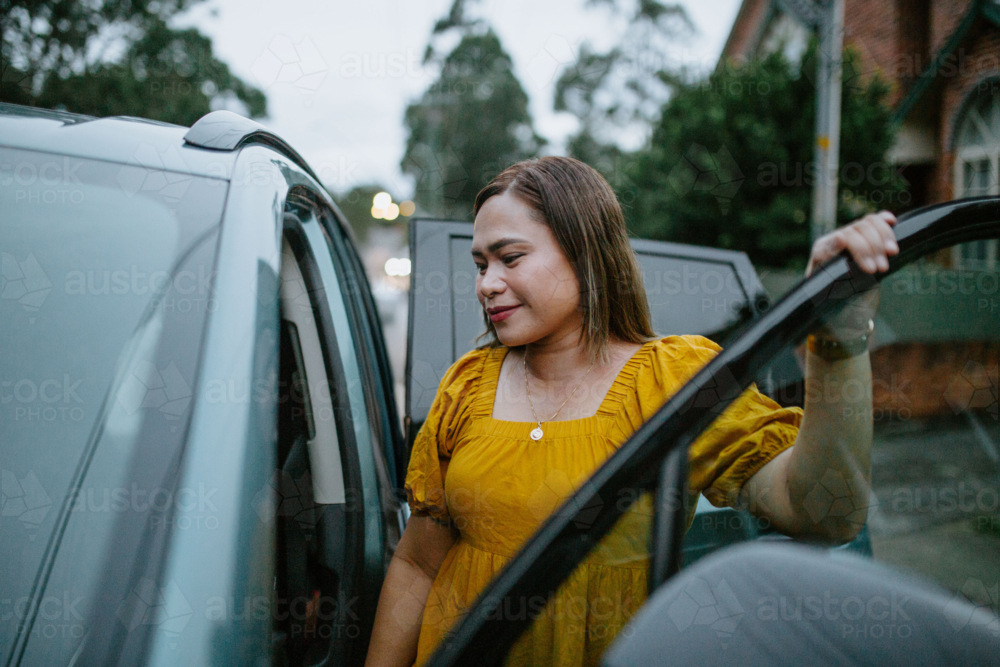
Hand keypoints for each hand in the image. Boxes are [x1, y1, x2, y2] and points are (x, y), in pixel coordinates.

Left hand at [805, 211, 897, 339]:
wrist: (842, 308)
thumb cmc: (834, 305)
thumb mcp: (829, 299)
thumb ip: (829, 283)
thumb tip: (837, 264)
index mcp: (820, 254)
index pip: (834, 242)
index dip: (856, 250)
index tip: (871, 269)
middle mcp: (833, 241)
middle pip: (855, 231)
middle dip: (872, 248)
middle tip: (882, 269)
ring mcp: (850, 236)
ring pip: (867, 224)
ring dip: (883, 237)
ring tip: (892, 254)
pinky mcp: (865, 236)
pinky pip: (874, 221)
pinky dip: (884, 221)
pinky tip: (894, 222)